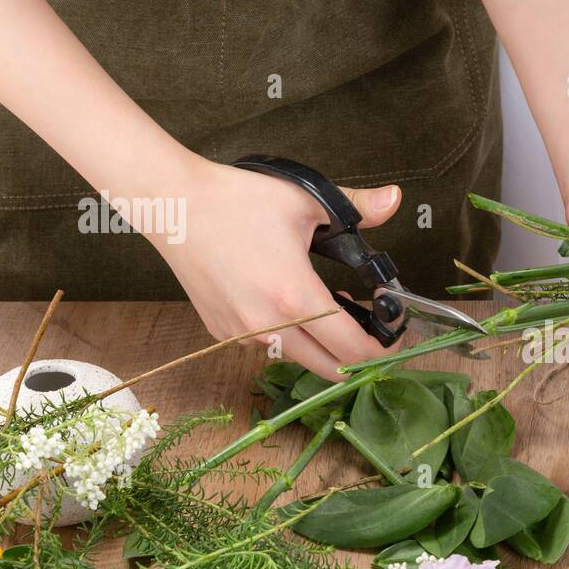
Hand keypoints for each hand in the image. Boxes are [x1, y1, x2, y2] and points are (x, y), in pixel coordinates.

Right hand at [137, 156, 402, 377]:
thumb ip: (359, 206)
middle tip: (369, 328)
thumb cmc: (236, 200)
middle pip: (330, 369)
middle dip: (357, 356)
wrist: (173, 204)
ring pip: (299, 359)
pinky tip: (290, 305)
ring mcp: (242, 335)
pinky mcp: (222, 333)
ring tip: (330, 310)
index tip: (391, 329)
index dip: (382, 347)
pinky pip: (268, 347)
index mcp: (295, 298)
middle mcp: (268, 327)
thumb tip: (395, 199)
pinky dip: (289, 336)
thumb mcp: (305, 200)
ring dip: (322, 346)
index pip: (354, 351)